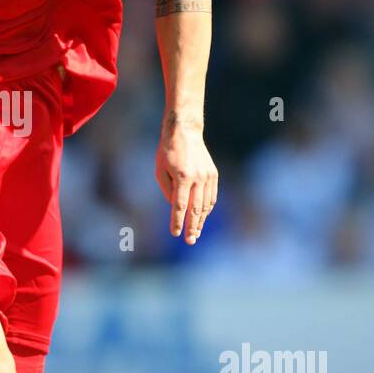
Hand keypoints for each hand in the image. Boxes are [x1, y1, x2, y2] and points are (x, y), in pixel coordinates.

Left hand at [155, 118, 217, 244]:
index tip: (175, 233)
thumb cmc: (168, 151)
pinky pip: (211, 196)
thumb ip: (167, 190)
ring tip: (196, 233)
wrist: (185, 131)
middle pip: (196, 209)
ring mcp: (208, 176)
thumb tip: (175, 207)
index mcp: (182, 176)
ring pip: (206, 205)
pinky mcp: (213, 174)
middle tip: (190, 241)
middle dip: (193, 227)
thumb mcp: (160, 169)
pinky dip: (207, 209)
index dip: (178, 221)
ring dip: (201, 221)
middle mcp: (197, 177)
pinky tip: (202, 217)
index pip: (180, 206)